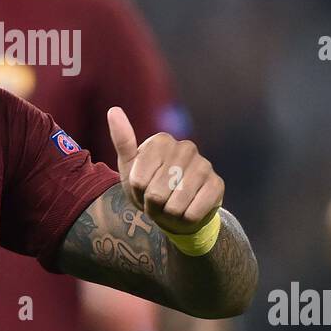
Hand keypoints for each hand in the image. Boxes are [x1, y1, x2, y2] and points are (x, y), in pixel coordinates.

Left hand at [107, 106, 223, 235]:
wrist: (176, 208)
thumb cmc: (148, 185)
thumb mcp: (129, 167)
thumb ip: (122, 140)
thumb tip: (113, 110)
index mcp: (161, 140)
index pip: (138, 181)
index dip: (137, 193)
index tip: (143, 188)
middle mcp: (185, 147)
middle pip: (155, 194)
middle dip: (152, 205)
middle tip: (157, 201)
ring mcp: (204, 165)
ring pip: (174, 206)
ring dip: (168, 214)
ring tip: (170, 206)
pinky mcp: (217, 184)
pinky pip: (192, 213)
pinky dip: (185, 219)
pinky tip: (187, 211)